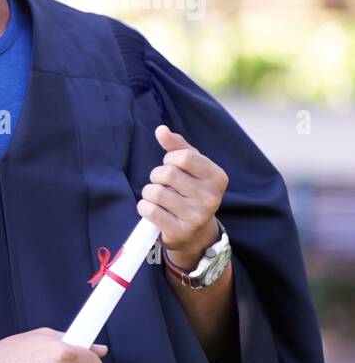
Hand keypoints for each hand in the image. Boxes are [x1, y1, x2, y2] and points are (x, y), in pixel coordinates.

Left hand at [137, 125, 228, 269]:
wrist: (194, 232)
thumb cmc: (189, 191)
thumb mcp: (190, 168)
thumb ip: (177, 147)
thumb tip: (161, 130)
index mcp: (218, 177)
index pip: (184, 157)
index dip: (169, 159)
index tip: (172, 166)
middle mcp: (212, 198)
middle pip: (167, 174)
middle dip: (156, 176)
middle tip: (162, 184)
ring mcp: (197, 216)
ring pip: (155, 192)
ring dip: (148, 192)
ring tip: (158, 198)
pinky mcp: (180, 231)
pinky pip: (149, 210)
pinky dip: (144, 207)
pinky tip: (152, 210)